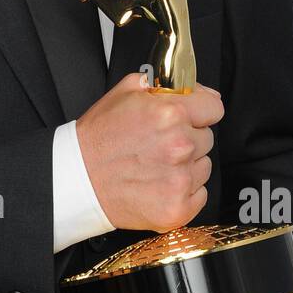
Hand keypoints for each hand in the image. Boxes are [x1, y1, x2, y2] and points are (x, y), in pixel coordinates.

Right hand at [76, 76, 224, 232]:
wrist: (78, 180)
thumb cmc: (98, 139)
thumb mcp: (125, 92)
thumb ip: (166, 84)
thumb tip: (197, 90)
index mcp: (169, 114)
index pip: (214, 108)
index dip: (200, 109)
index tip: (192, 115)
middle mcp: (179, 146)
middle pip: (207, 137)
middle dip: (187, 137)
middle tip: (157, 143)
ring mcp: (180, 180)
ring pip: (204, 166)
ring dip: (186, 165)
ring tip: (154, 164)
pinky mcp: (178, 208)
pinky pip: (199, 194)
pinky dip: (182, 191)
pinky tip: (157, 184)